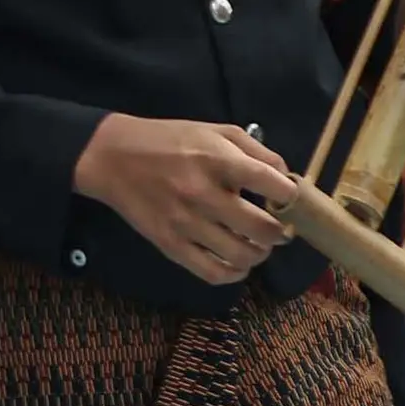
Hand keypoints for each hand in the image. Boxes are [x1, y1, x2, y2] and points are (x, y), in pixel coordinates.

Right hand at [73, 114, 298, 284]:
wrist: (113, 158)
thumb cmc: (172, 140)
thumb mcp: (218, 131)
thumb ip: (259, 151)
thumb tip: (287, 178)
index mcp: (219, 161)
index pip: (272, 185)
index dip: (291, 196)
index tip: (290, 199)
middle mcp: (203, 194)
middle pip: (261, 228)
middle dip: (281, 232)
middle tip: (281, 229)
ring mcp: (185, 223)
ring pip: (240, 255)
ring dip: (260, 254)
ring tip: (260, 245)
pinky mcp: (168, 245)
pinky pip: (211, 272)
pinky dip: (233, 274)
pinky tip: (239, 264)